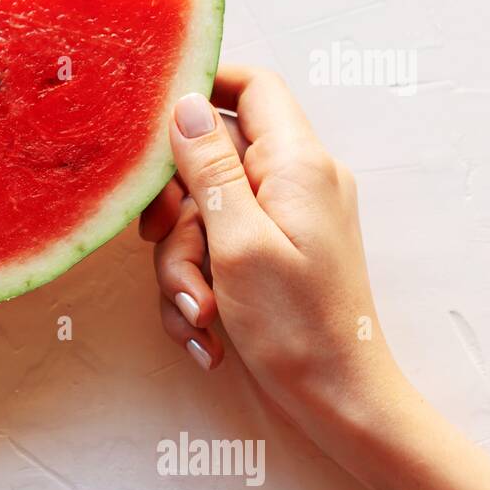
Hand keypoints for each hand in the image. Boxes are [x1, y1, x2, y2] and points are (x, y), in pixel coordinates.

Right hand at [140, 65, 402, 431]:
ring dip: (183, 266)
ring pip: (202, 216)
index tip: (151, 121)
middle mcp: (295, 183)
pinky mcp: (271, 257)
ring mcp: (284, 221)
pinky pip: (215, 252)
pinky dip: (200, 289)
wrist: (338, 402)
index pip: (252, 87)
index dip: (201, 87)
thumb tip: (185, 103)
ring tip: (199, 313)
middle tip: (160, 244)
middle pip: (210, 162)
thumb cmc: (297, 328)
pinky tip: (206, 332)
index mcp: (298, 165)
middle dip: (177, 214)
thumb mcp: (238, 242)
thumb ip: (209, 168)